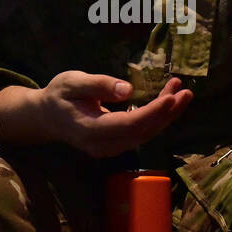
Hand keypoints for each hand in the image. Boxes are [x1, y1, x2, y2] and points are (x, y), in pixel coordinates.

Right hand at [35, 72, 192, 158]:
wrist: (46, 117)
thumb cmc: (58, 95)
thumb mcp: (72, 82)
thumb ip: (98, 85)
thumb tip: (127, 90)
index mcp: (90, 129)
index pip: (129, 124)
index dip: (153, 112)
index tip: (172, 97)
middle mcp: (102, 145)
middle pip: (143, 132)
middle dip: (167, 113)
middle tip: (185, 91)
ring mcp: (110, 149)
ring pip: (145, 134)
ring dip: (166, 115)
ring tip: (182, 92)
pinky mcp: (116, 146)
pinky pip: (141, 134)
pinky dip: (157, 118)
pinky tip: (168, 102)